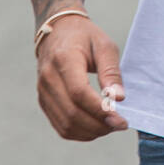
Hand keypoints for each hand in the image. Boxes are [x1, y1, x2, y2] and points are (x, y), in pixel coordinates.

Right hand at [34, 12, 127, 139]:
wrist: (58, 31)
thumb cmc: (85, 38)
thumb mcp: (104, 46)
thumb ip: (111, 71)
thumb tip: (119, 98)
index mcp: (64, 59)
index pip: (79, 92)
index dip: (100, 111)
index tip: (121, 120)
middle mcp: (48, 77)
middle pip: (72, 113)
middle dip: (99, 125)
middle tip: (119, 125)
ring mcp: (43, 91)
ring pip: (66, 124)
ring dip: (90, 132)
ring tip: (109, 126)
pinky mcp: (43, 101)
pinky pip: (60, 126)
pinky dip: (79, 133)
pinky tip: (95, 127)